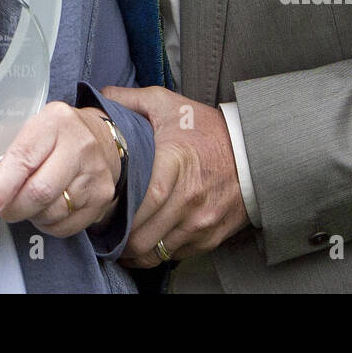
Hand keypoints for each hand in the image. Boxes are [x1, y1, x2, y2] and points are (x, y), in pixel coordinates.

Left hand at [0, 102, 121, 237]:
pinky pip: (66, 226)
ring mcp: (95, 173)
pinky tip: (49, 207)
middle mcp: (80, 145)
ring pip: (52, 213)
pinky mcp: (102, 197)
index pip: (24, 158)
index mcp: (56, 121)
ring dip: (33, 215)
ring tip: (32, 201)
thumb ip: (14, 155)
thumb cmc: (57, 136)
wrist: (101, 139)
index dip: (3, 187)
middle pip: (40, 192)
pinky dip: (50, 224)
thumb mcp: (35, 129)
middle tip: (5, 209)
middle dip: (15, 207)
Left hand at [101, 86, 249, 267]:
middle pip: (142, 235)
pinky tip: (142, 239)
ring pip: (154, 252)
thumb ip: (129, 100)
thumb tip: (98, 96)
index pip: (142, 199)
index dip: (115, 210)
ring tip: (118, 238)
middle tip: (102, 228)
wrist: (253, 152)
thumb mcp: (167, 103)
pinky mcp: (209, 238)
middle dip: (117, 237)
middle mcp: (189, 198)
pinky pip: (172, 256)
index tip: (98, 208)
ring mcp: (200, 222)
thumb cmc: (204, 127)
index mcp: (175, 163)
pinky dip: (154, 252)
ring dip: (132, 250)